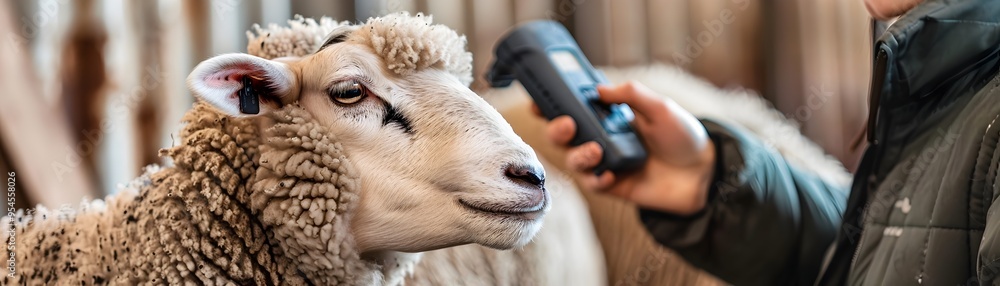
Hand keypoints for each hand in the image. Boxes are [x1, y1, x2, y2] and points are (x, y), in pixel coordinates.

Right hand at [537, 81, 715, 214]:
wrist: (704, 175)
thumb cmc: (683, 137)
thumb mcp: (661, 108)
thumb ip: (631, 95)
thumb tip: (599, 88)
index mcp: (609, 116)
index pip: (573, 107)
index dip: (552, 104)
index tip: (539, 99)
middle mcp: (601, 138)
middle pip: (563, 135)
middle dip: (557, 129)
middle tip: (569, 124)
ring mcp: (606, 163)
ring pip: (573, 160)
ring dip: (578, 154)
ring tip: (596, 151)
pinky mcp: (613, 186)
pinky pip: (593, 183)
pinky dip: (596, 178)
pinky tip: (611, 175)